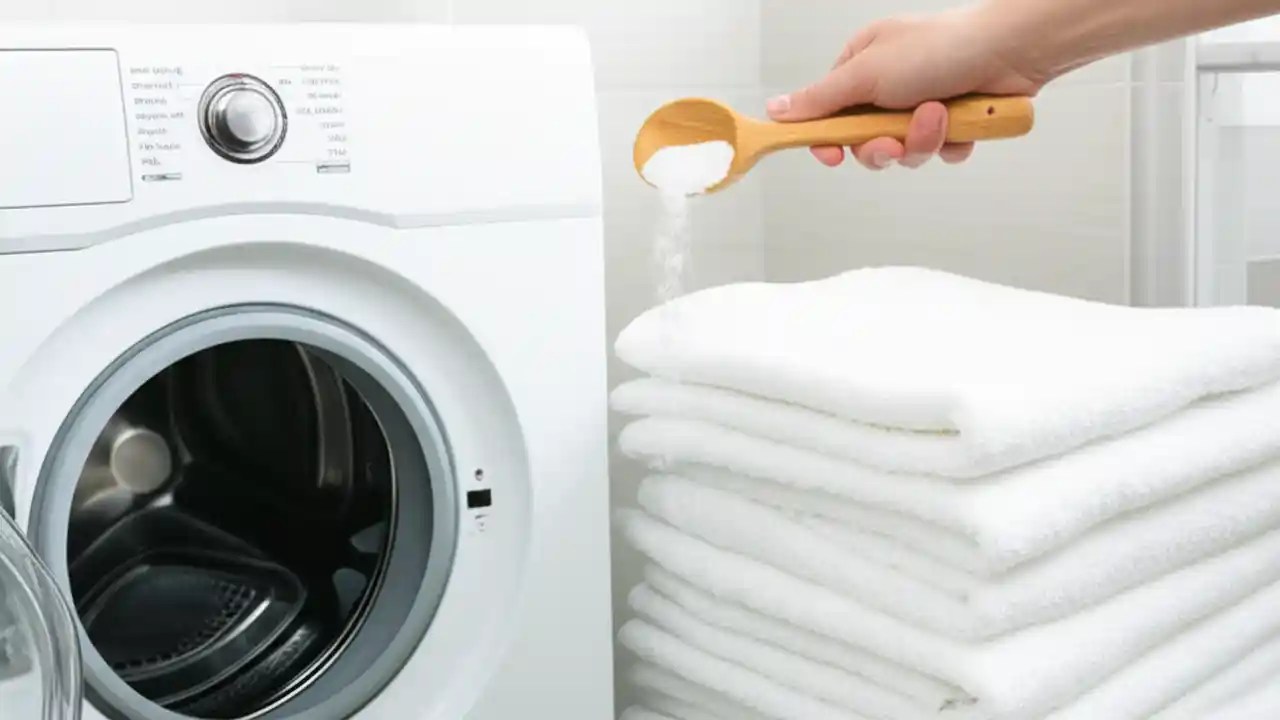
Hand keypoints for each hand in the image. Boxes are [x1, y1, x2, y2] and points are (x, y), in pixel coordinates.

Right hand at [766, 7, 1045, 169]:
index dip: (828, 141)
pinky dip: (950, 143)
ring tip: (942, 114)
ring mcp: (921, 104)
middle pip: (865, 142)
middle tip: (895, 137)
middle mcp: (888, 86)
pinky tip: (963, 123)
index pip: (828, 115)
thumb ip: (820, 100)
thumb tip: (776, 110)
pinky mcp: (954, 121)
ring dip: (921, 141)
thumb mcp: (866, 74)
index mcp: (860, 66)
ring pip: (903, 151)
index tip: (832, 155)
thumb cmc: (938, 49)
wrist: (1010, 50)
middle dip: (883, 145)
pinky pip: (938, 153)